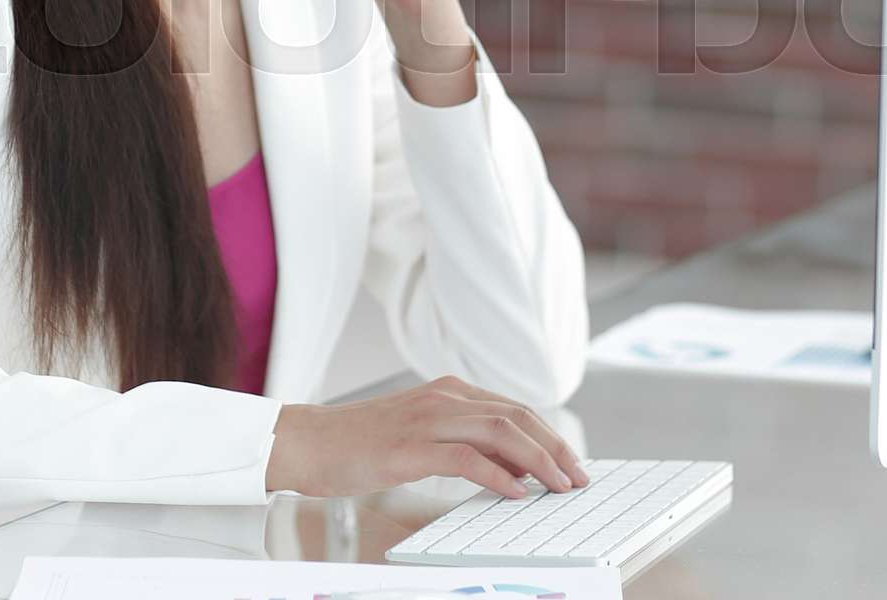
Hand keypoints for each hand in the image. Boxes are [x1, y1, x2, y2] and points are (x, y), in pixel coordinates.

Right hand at [264, 373, 590, 498]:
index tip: (571, 463)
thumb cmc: (362, 444)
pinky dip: (498, 476)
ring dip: (538, 460)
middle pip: (518, 416)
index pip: (516, 409)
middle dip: (555, 448)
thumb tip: (516, 468)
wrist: (309, 442)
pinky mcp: (411, 446)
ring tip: (558, 486)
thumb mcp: (423, 437)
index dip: (549, 436)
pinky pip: (467, 458)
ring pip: (501, 431)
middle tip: (577, 477)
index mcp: (450, 391)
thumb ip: (467, 444)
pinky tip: (515, 493)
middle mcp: (445, 397)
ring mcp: (428, 419)